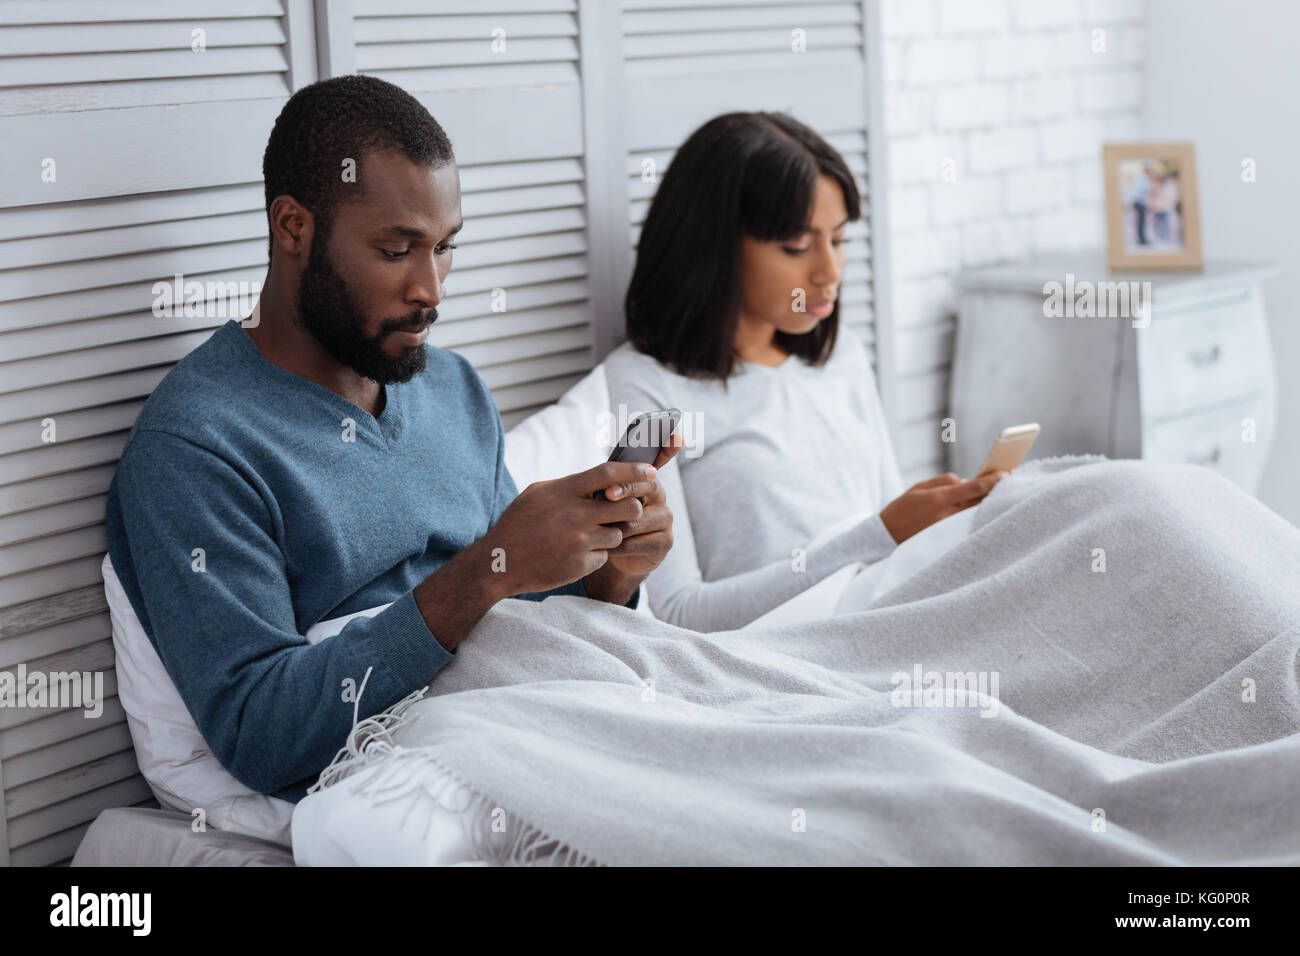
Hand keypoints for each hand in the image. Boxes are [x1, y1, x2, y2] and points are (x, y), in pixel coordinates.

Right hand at [482, 442, 679, 598]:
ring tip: (585, 537)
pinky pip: (604, 556)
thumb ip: (570, 486)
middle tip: (624, 512)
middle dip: (632, 509)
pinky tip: (573, 555)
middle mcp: (575, 515)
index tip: (652, 471)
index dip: (634, 471)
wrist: (499, 563)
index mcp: (564, 491)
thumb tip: (602, 479)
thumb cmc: (518, 524)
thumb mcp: (538, 494)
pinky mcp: (580, 564)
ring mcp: (579, 541)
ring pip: (618, 534)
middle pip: (627, 507)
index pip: (608, 473)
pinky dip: (595, 555)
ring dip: (610, 536)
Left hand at [596, 433, 684, 580]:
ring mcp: (666, 518)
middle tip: (607, 494)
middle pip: (645, 486)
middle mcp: (660, 495)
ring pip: (637, 518)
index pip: (660, 458)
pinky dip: (619, 545)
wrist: (612, 555)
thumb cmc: (605, 520)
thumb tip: (606, 487)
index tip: (676, 436)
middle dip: (624, 490)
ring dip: (614, 526)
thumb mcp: (601, 500)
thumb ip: (607, 487)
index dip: (669, 447)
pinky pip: (639, 541)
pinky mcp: (665, 541)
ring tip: (598, 530)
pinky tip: (608, 548)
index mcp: (645, 479)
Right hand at [878, 470, 1007, 544]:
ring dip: (989, 505)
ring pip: (977, 515)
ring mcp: (949, 530)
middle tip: (1011, 482)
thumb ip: (944, 482)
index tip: (1007, 473)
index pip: (974, 488)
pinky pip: (969, 526)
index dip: (993, 481)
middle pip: (981, 502)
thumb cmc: (901, 509)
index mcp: (939, 499)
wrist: (885, 538)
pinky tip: (986, 512)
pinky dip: (978, 517)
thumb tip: (967, 482)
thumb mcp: (919, 487)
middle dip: (996, 492)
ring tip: (1002, 497)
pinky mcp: (949, 540)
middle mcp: (947, 516)